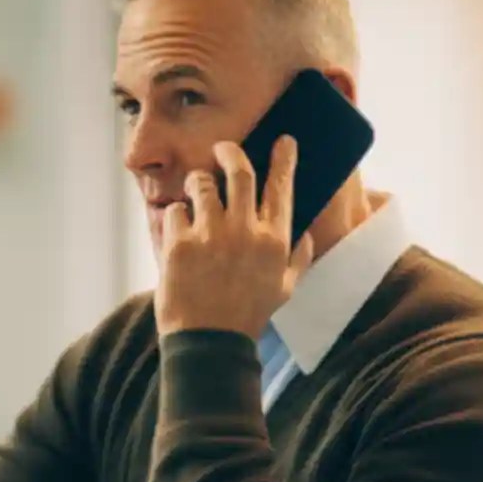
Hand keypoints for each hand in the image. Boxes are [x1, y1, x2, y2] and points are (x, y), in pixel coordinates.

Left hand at [154, 136, 314, 339]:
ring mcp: (210, 236)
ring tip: (196, 191)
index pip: (282, 187)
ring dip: (198, 182)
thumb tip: (307, 235)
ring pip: (202, 184)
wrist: (209, 341)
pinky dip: (175, 215)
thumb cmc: (248, 315)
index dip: (284, 159)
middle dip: (230, 152)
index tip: (284, 140)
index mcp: (274, 241)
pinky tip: (177, 230)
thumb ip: (298, 259)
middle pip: (239, 171)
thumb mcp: (284, 289)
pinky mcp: (179, 244)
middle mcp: (244, 232)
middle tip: (223, 148)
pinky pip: (175, 211)